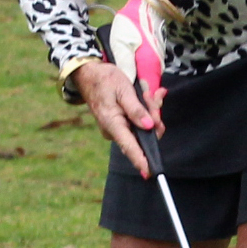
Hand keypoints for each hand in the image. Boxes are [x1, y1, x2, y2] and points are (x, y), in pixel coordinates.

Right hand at [73, 60, 165, 178]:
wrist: (90, 74)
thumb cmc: (105, 81)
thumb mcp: (123, 91)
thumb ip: (136, 110)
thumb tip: (148, 127)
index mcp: (113, 123)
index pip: (129, 147)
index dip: (141, 161)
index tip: (150, 173)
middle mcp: (115, 130)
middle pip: (144, 134)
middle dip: (155, 117)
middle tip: (155, 97)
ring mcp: (119, 127)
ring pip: (145, 126)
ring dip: (152, 109)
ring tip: (152, 93)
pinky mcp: (122, 123)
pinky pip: (140, 120)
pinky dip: (148, 108)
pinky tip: (150, 95)